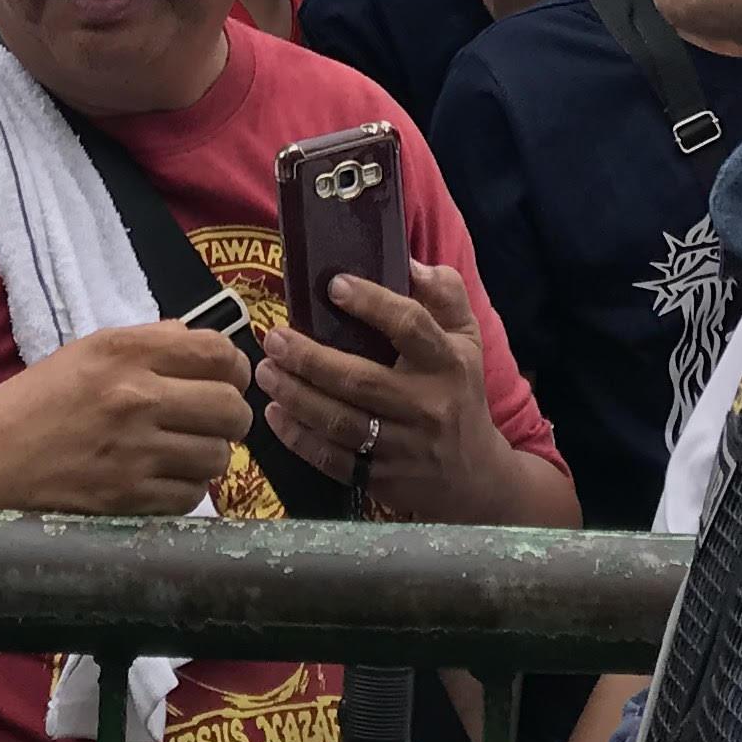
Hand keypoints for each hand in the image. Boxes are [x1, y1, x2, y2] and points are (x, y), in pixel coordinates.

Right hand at [0, 323, 253, 517]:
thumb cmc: (32, 406)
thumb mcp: (84, 354)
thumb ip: (147, 344)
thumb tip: (200, 343)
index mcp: (124, 352)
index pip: (218, 352)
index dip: (233, 367)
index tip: (225, 378)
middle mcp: (135, 397)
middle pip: (231, 407)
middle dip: (230, 416)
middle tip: (210, 421)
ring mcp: (134, 452)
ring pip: (218, 456)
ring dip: (208, 455)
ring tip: (183, 452)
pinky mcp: (129, 500)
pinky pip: (191, 496)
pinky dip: (185, 490)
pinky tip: (161, 480)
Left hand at [261, 262, 524, 522]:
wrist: (475, 477)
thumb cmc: (460, 392)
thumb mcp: (467, 338)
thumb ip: (445, 294)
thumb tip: (408, 262)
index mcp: (448, 363)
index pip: (410, 327)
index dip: (372, 304)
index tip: (334, 285)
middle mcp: (427, 406)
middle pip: (361, 381)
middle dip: (310, 359)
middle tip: (275, 338)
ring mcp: (403, 447)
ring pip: (341, 423)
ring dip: (296, 396)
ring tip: (266, 371)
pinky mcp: (382, 479)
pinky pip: (333, 460)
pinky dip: (299, 438)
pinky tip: (275, 414)